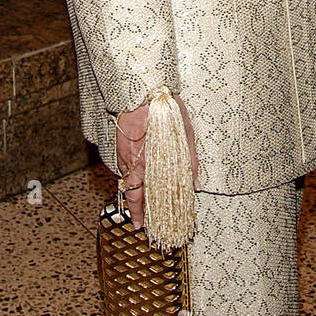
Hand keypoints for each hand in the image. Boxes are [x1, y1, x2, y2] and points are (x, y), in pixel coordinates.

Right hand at [116, 93, 198, 229]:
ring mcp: (123, 152)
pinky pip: (124, 165)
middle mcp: (130, 161)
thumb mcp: (185, 134)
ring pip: (126, 179)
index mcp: (144, 162)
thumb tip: (194, 183)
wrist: (145, 88)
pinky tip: (138, 177)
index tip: (141, 226)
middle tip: (141, 223)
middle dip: (136, 209)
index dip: (139, 213)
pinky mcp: (120, 143)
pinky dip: (130, 175)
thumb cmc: (167, 110)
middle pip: (129, 192)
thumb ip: (189, 160)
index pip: (137, 195)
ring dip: (134, 192)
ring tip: (141, 205)